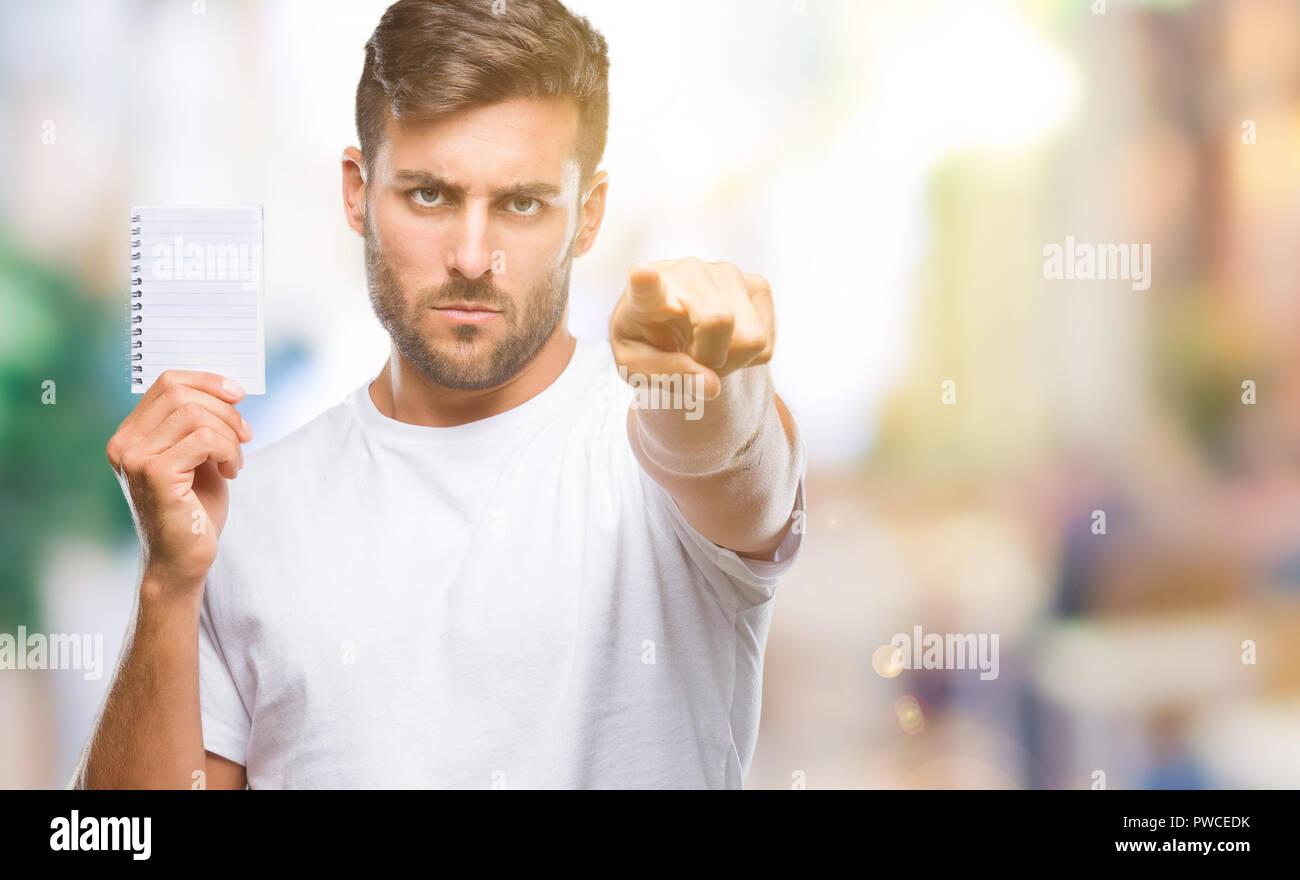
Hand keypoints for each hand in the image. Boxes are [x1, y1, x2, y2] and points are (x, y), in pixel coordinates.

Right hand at [105, 371, 253, 589]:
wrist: (183, 558)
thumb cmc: (193, 509)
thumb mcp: (197, 456)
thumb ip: (200, 423)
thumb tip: (228, 390)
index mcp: (131, 434)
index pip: (167, 383)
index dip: (207, 381)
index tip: (238, 395)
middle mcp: (124, 443)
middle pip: (181, 394)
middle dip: (225, 410)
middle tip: (245, 436)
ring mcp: (136, 458)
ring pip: (194, 415)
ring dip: (229, 434)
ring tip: (235, 460)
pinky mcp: (155, 474)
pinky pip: (203, 440)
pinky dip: (227, 450)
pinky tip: (230, 472)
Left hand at [609, 257, 773, 400]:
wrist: (669, 323)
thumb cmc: (647, 344)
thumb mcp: (639, 370)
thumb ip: (669, 376)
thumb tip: (712, 386)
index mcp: (645, 295)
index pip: (646, 286)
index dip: (645, 281)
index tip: (641, 274)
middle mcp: (689, 273)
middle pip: (719, 322)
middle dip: (712, 359)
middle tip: (692, 360)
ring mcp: (728, 273)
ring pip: (751, 339)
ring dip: (732, 361)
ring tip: (706, 351)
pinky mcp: (757, 285)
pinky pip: (766, 343)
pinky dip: (749, 358)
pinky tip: (726, 342)